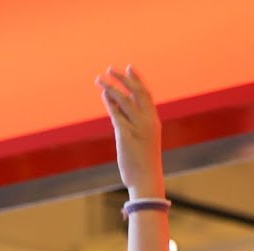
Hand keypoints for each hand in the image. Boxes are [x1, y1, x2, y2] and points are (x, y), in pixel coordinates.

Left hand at [94, 65, 163, 197]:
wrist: (147, 180)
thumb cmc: (144, 162)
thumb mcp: (144, 139)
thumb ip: (135, 124)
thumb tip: (121, 111)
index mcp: (154, 121)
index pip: (146, 94)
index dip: (137, 80)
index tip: (129, 68)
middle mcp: (147, 122)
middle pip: (136, 92)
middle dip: (123, 78)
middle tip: (110, 69)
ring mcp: (138, 128)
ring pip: (124, 100)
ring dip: (111, 87)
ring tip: (99, 79)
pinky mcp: (126, 136)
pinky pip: (117, 115)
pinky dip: (110, 103)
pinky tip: (103, 95)